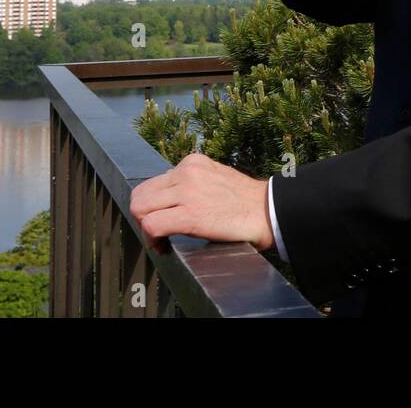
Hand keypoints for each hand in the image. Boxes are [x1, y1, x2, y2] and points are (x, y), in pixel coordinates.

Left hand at [128, 153, 274, 253]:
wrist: (270, 212)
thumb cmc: (246, 202)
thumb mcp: (216, 178)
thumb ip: (193, 183)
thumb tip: (172, 201)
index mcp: (192, 162)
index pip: (153, 183)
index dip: (152, 206)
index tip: (164, 220)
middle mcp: (186, 172)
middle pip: (140, 195)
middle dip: (144, 217)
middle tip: (159, 233)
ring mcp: (187, 191)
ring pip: (140, 208)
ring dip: (146, 229)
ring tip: (161, 241)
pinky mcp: (190, 214)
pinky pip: (152, 225)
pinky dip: (152, 240)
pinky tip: (164, 248)